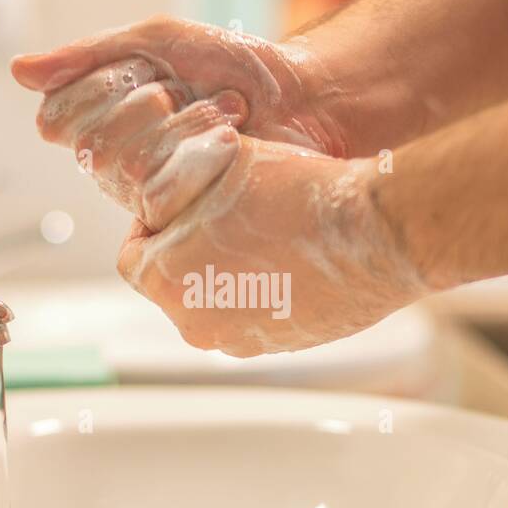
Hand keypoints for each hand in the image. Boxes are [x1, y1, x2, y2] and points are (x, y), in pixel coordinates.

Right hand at [10, 17, 352, 228]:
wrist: (308, 99)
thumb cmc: (239, 66)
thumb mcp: (161, 41)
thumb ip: (90, 55)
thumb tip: (18, 71)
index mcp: (104, 121)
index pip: (55, 118)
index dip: (100, 90)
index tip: (150, 71)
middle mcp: (119, 165)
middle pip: (89, 146)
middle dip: (149, 106)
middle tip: (191, 93)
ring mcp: (150, 197)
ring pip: (126, 171)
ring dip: (186, 128)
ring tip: (227, 116)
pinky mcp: (185, 223)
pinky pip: (161, 198)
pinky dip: (203, 158)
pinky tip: (233, 148)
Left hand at [115, 135, 429, 356]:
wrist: (373, 234)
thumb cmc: (296, 193)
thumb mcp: (221, 160)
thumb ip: (180, 175)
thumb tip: (169, 178)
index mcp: (166, 281)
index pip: (134, 255)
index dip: (154, 223)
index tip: (182, 203)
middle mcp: (196, 323)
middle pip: (173, 282)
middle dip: (190, 248)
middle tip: (223, 213)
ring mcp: (241, 341)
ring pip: (215, 301)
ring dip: (227, 270)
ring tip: (262, 230)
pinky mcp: (282, 347)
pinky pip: (255, 316)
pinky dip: (264, 289)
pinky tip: (290, 253)